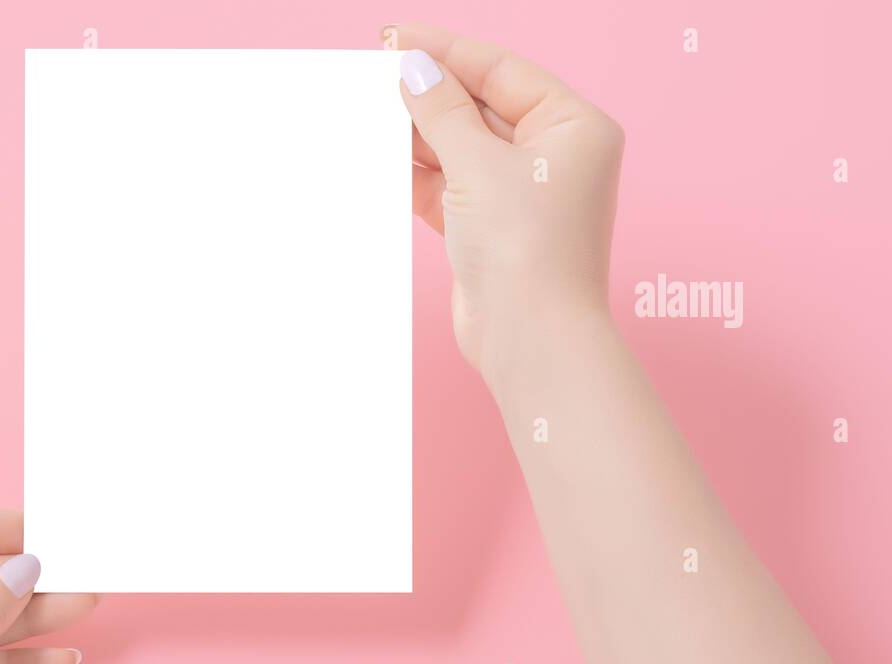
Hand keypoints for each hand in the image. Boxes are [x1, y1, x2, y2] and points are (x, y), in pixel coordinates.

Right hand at [391, 23, 624, 387]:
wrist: (530, 340)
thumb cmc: (528, 253)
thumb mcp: (478, 166)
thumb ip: (442, 112)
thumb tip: (413, 68)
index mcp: (574, 126)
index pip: (501, 70)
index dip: (446, 51)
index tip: (396, 40)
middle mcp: (555, 156)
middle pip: (480, 106)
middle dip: (429, 95)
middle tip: (376, 77)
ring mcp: (522, 195)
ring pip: (461, 148)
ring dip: (419, 137)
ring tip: (371, 117)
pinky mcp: (492, 229)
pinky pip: (450, 187)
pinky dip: (419, 176)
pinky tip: (384, 161)